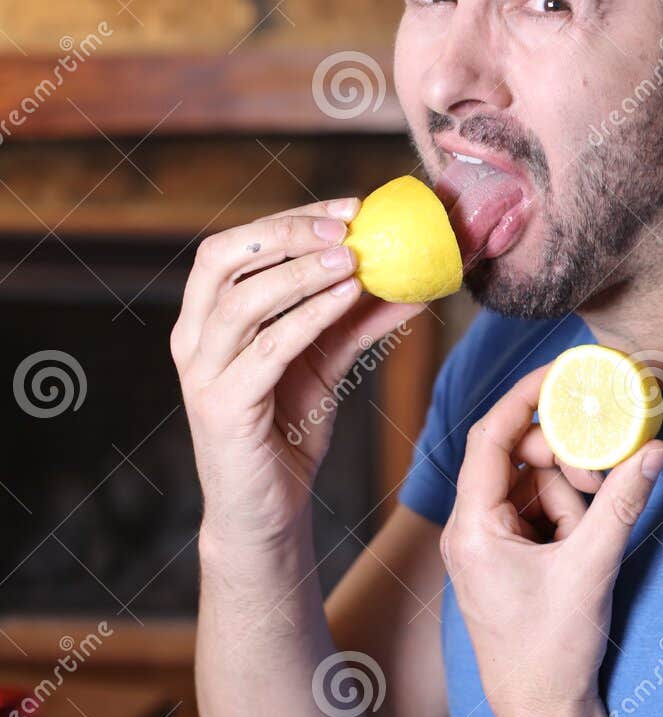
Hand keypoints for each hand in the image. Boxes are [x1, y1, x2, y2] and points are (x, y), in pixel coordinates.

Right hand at [171, 198, 425, 547]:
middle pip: (225, 260)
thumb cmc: (288, 431)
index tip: (348, 207)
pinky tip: (347, 298)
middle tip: (347, 226)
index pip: (235, 247)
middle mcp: (194, 339)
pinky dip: (309, 317)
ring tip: (354, 258)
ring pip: (242, 302)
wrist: (268, 510)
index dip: (289, 219)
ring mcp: (202, 373)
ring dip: (302, 273)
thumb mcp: (327, 363)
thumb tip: (414, 283)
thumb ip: (358, 321)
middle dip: (287, 233)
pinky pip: (267, 349)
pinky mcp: (223, 407)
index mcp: (208, 319)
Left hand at [440, 361, 662, 716]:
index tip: (562, 372)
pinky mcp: (508, 556)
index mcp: (473, 527)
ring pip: (535, 484)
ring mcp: (489, 543)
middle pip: (519, 457)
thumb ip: (622, 503)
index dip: (526, 397)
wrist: (542, 710)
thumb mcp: (591, 567)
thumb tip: (654, 450)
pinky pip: (540, 511)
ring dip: (571, 498)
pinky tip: (582, 545)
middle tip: (598, 480)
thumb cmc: (549, 651)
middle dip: (565, 462)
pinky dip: (568, 517)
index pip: (490, 436)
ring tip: (586, 539)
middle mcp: (471, 529)